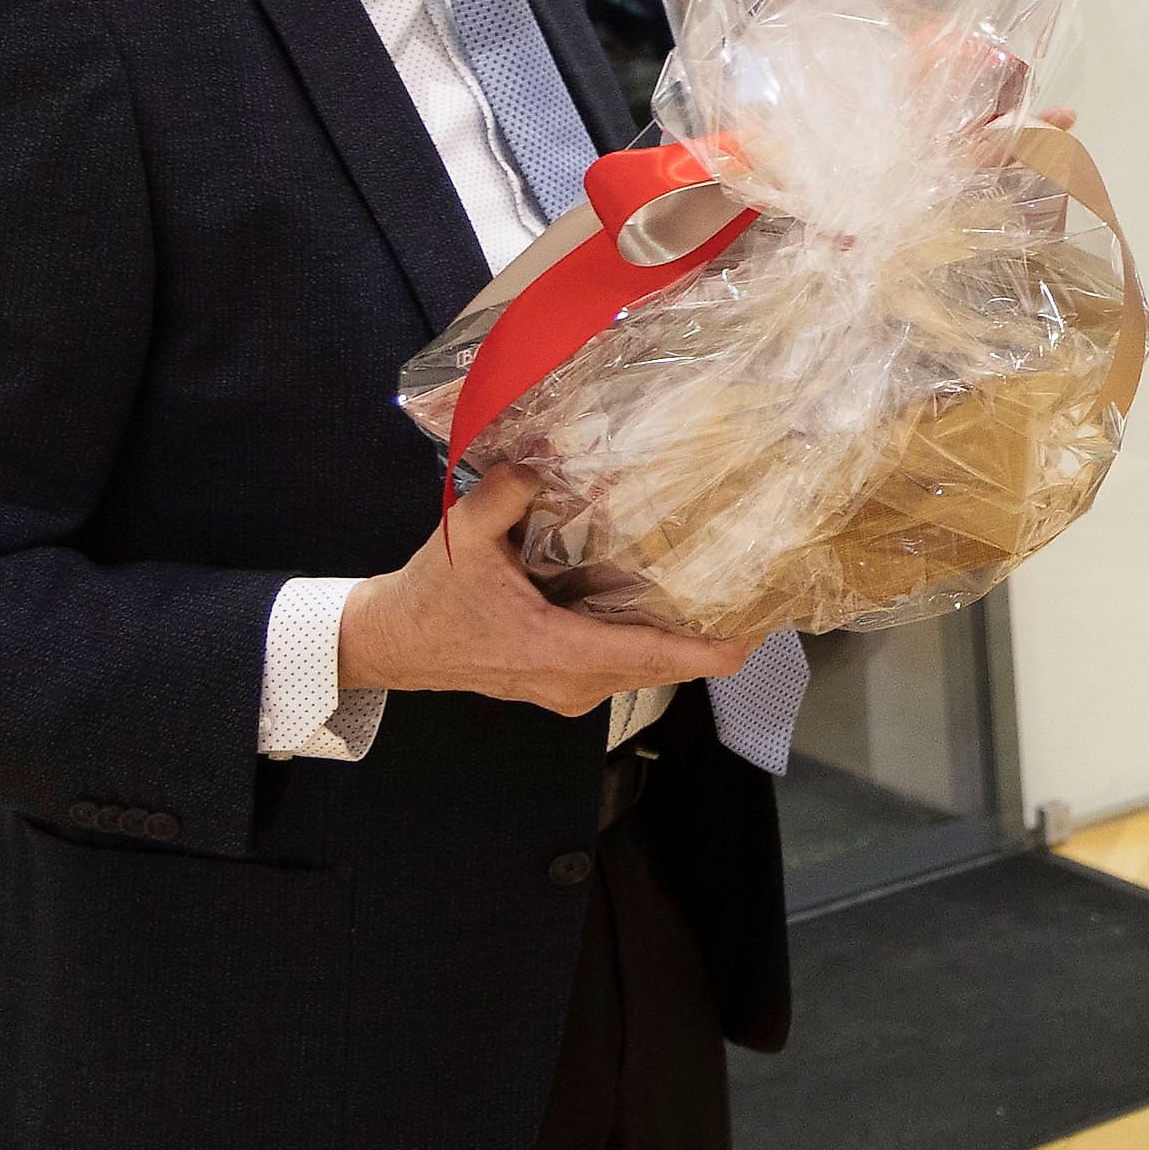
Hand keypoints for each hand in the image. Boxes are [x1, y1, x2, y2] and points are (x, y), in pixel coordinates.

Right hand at [339, 468, 737, 718]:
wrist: (393, 644)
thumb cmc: (431, 596)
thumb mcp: (464, 534)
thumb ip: (508, 491)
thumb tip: (550, 457)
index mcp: (556, 651)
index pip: (652, 657)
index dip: (709, 649)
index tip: (754, 634)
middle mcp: (573, 683)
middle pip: (662, 667)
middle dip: (709, 638)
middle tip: (754, 594)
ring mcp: (569, 692)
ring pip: (645, 671)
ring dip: (682, 641)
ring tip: (724, 596)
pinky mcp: (563, 686)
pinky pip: (623, 668)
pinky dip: (651, 643)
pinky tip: (670, 606)